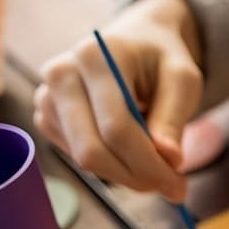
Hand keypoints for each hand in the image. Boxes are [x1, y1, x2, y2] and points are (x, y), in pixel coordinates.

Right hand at [33, 0, 203, 201]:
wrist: (136, 42)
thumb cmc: (162, 60)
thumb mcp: (183, 80)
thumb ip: (174, 118)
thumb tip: (169, 160)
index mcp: (95, 56)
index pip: (116, 128)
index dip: (149, 164)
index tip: (179, 184)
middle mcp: (61, 74)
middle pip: (92, 150)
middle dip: (136, 177)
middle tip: (170, 186)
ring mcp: (47, 96)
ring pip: (83, 160)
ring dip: (125, 174)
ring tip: (156, 163)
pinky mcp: (46, 116)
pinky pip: (76, 157)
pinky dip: (110, 165)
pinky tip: (130, 149)